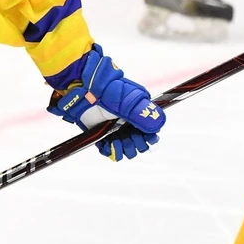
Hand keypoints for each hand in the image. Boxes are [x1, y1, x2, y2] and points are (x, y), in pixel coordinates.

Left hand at [48, 44, 165, 160]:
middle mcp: (130, 125)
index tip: (146, 139)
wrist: (85, 93)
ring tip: (117, 142)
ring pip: (127, 150)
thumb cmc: (109, 92)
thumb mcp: (130, 101)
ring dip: (124, 150)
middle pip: (140, 144)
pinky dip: (111, 151)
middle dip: (136, 144)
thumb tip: (158, 126)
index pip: (151, 133)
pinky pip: (111, 151)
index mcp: (140, 115)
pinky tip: (108, 146)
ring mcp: (116, 131)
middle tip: (128, 139)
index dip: (150, 139)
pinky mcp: (103, 136)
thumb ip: (144, 114)